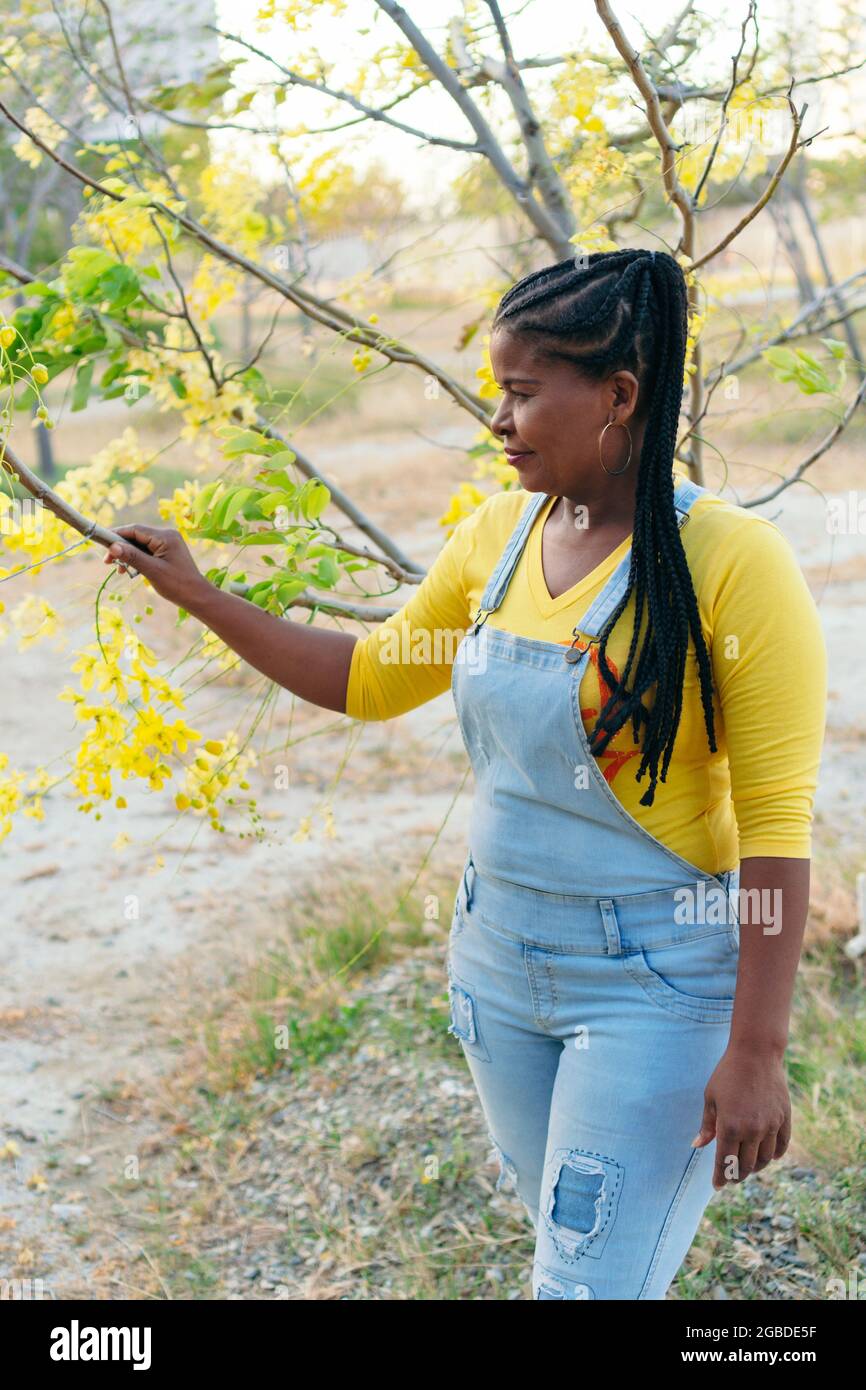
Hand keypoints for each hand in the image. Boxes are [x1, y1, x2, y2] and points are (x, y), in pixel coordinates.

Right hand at [103, 524, 209, 609]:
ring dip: (128, 555)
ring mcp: (168, 544)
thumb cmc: (177, 585)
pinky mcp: (167, 552)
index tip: (102, 543)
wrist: (197, 597)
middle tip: (107, 561)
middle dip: (121, 547)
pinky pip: (147, 551)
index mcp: (165, 536)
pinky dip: (137, 559)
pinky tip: (129, 570)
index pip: (135, 530)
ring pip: (140, 544)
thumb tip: (112, 546)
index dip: (117, 535)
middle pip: (137, 536)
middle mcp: (167, 536)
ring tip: (118, 569)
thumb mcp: (152, 571)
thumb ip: (132, 557)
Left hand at [692, 1043, 790, 1189]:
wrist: (756, 1054)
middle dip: (737, 1175)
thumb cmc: (727, 1074)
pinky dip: (774, 1156)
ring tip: (747, 1167)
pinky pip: (781, 1147)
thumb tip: (697, 1146)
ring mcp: (770, 1126)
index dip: (720, 1177)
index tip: (718, 1185)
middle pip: (745, 1166)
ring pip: (764, 1160)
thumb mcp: (711, 1098)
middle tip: (731, 1177)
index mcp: (729, 1127)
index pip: (724, 1162)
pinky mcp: (784, 1119)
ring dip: (755, 1168)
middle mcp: (752, 1130)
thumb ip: (707, 1125)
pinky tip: (767, 1156)